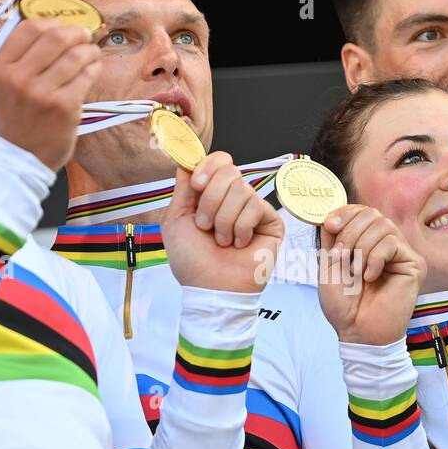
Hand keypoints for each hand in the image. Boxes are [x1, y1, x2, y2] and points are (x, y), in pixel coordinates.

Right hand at [0, 19, 96, 170]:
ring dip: (90, 50)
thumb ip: (20, 56)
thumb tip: (51, 25)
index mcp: (0, 67)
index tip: (63, 26)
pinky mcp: (64, 106)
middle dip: (77, 32)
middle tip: (85, 35)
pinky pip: (86, 76)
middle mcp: (18, 77)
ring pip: (75, 55)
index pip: (29, 28)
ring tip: (92, 53)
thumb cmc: (16, 118)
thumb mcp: (4, 84)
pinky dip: (94, 68)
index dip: (52, 21)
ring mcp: (42, 92)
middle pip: (56, 37)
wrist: (19, 158)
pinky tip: (93, 69)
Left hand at [163, 151, 283, 293]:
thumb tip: (187, 161)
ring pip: (241, 189)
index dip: (208, 166)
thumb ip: (182, 188)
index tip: (196, 185)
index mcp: (213, 194)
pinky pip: (256, 206)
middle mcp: (234, 198)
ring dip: (224, 219)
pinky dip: (241, 227)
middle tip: (204, 225)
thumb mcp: (176, 219)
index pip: (219, 161)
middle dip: (211, 199)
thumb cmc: (192, 260)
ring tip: (221, 241)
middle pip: (229, 170)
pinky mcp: (271, 222)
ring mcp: (253, 209)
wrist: (210, 287)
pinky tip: (239, 244)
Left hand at [317, 205, 425, 345]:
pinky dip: (375, 259)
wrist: (357, 332)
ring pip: (383, 225)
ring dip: (361, 247)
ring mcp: (401, 253)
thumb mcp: (329, 265)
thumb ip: (333, 238)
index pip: (361, 211)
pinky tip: (370, 278)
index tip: (330, 225)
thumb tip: (332, 214)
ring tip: (355, 272)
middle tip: (342, 258)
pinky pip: (392, 243)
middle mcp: (386, 245)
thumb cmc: (343, 305)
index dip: (345, 212)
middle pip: (372, 214)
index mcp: (367, 242)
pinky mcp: (414, 264)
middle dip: (350, 232)